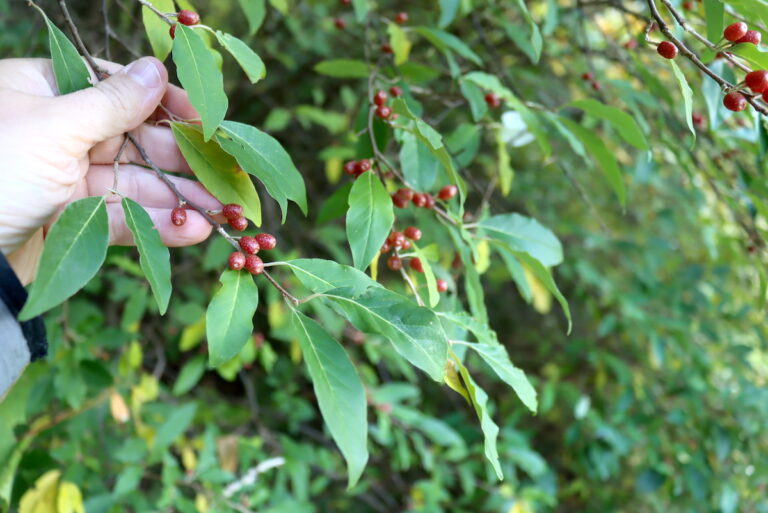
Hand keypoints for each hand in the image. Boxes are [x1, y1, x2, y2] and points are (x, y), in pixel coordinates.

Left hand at [0, 57, 219, 283]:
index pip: (116, 87)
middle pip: (136, 139)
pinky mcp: (73, 220)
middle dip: (183, 160)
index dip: (164, 102)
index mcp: (43, 93)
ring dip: (181, 198)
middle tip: (227, 176)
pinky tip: (194, 231)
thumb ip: (112, 103)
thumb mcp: (52, 130)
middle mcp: (58, 132)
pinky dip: (159, 226)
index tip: (204, 120)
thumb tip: (156, 69)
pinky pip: (124, 218)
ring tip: (224, 214)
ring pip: (137, 182)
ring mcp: (66, 178)